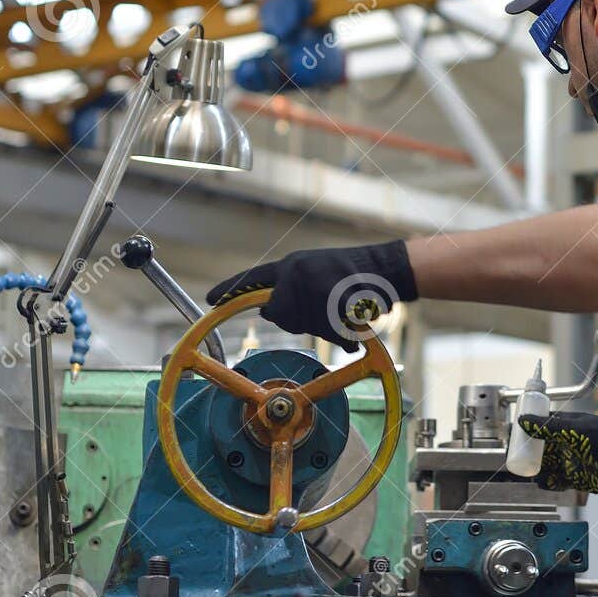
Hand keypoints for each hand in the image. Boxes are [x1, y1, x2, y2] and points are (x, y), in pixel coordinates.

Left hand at [206, 241, 416, 348]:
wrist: (388, 268)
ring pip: (305, 322)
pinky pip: (326, 326)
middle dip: (298, 319)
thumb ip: (292, 295)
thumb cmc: (353, 278)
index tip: (210, 300)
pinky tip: (352, 321)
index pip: (253, 278)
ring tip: (343, 312)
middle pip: (280, 312)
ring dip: (324, 326)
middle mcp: (297, 270)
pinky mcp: (332, 294)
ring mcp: (314, 281)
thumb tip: (269, 314)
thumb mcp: (316, 276)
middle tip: (324, 313)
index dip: (231, 290)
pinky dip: (341, 331)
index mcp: (291, 265)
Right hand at [517, 410, 597, 493]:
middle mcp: (567, 444)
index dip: (526, 432)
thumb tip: (523, 420)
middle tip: (514, 461)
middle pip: (541, 450)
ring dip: (536, 471)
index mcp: (566, 427)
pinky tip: (543, 483)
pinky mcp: (578, 478)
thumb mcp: (574, 429)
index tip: (512, 437)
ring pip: (547, 467)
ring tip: (526, 474)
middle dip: (527, 455)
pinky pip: (558, 482)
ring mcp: (572, 461)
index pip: (541, 427)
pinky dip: (549, 483)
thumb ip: (548, 426)